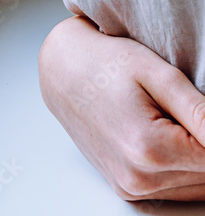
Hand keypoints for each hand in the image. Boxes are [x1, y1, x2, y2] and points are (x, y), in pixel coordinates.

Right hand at [38, 14, 204, 200]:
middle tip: (181, 108)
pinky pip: (176, 190)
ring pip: (196, 188)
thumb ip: (199, 111)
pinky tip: (168, 136)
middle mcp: (138, 178)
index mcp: (149, 149)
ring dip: (197, 158)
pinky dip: (183, 168)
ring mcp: (130, 188)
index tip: (196, 107)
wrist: (62, 70)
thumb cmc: (107, 63)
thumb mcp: (157, 74)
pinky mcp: (127, 189)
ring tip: (171, 117)